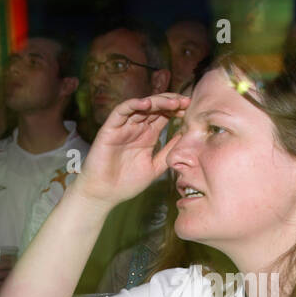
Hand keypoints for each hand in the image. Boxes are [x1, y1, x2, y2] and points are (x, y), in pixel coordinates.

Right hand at [75, 93, 189, 208]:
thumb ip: (168, 152)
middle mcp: (136, 128)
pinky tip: (147, 103)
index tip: (191, 109)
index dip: (177, 110)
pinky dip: (133, 104)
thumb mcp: (155, 167)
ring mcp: (123, 127)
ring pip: (140, 106)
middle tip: (186, 102)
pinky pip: (121, 111)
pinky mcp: (109, 129)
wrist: (104, 195)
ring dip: (157, 101)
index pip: (163, 116)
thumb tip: (185, 138)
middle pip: (155, 107)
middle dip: (171, 102)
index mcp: (147, 136)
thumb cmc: (127, 183)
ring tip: (172, 102)